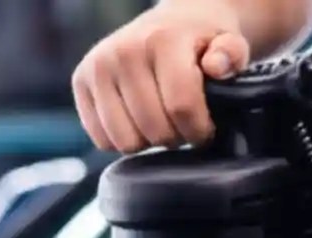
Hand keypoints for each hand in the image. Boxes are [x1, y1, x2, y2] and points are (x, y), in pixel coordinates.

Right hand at [72, 0, 250, 152]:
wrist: (166, 22)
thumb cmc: (198, 41)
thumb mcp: (227, 42)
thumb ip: (231, 54)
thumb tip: (217, 66)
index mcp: (161, 41)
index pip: (181, 106)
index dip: (199, 130)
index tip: (205, 130)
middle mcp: (123, 51)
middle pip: (153, 128)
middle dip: (175, 136)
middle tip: (182, 125)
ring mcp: (97, 67)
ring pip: (125, 140)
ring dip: (148, 141)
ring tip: (160, 123)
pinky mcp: (80, 81)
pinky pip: (101, 139)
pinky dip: (123, 139)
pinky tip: (137, 121)